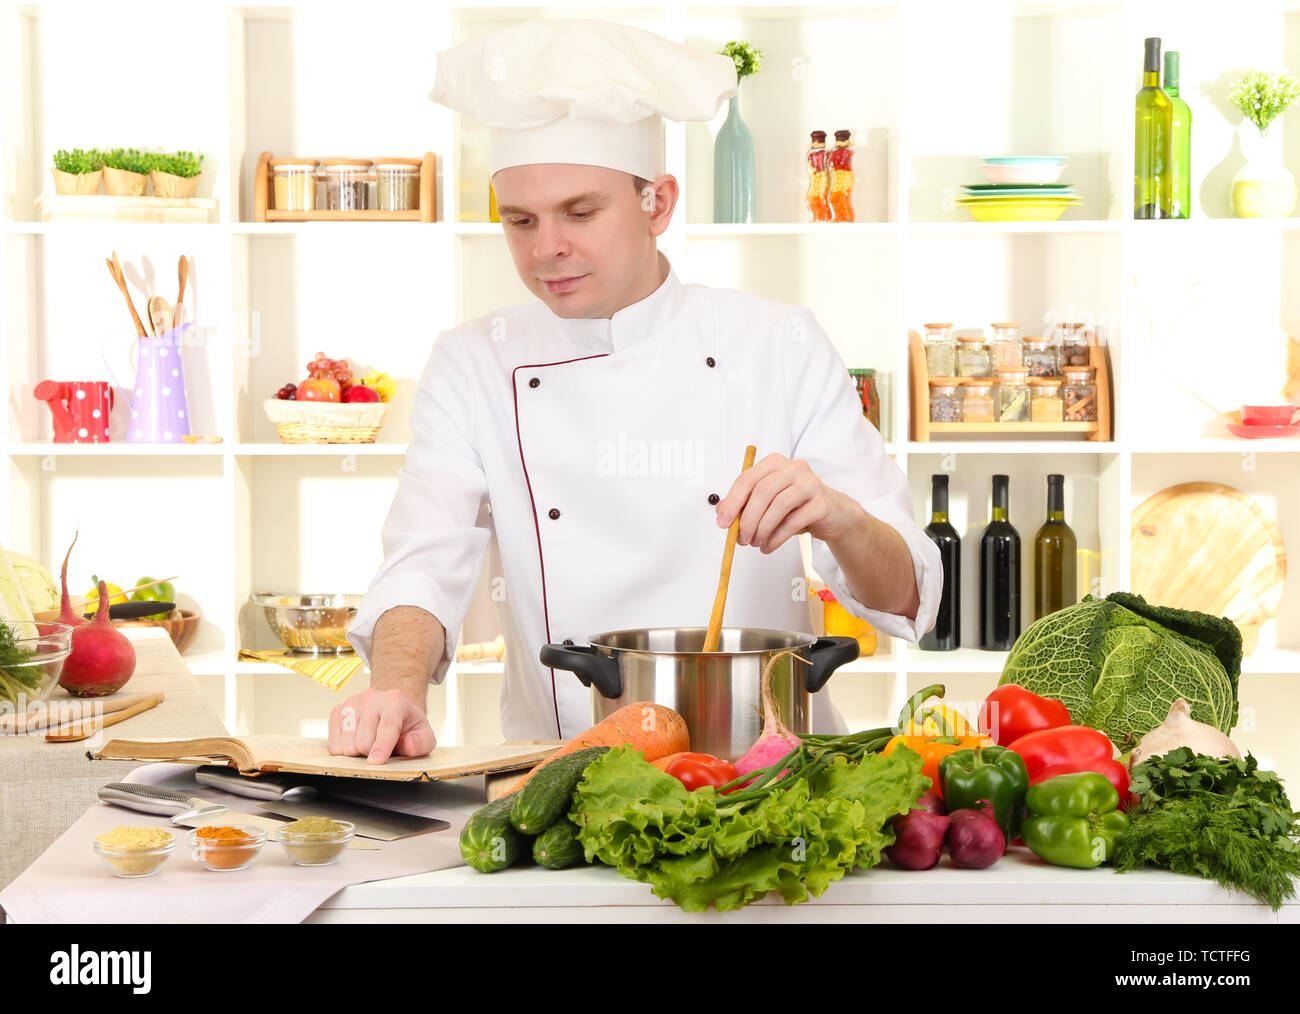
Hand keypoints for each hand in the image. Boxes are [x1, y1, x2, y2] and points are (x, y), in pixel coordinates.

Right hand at [328, 687, 436, 762]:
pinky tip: (356, 741)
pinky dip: (344, 749)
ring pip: (345, 744)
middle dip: (370, 753)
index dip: (382, 747)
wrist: (391, 708)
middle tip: (380, 748)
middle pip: (362, 741)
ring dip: (356, 752)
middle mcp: (371, 697)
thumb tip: (408, 746)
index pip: (387, 727)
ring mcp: (351, 702)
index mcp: (395, 701)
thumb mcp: (423, 735)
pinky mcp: (337, 711)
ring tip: (369, 743)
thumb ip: (421, 743)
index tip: (376, 761)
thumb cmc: (407, 725)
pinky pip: (333, 743)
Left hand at [714, 453, 862, 554]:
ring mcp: (811, 483)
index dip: (732, 502)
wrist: (833, 514)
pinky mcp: (822, 502)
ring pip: (778, 506)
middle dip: (748, 519)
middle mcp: (794, 467)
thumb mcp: (768, 503)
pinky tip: (769, 546)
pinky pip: (794, 521)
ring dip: (762, 529)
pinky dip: (777, 537)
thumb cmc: (796, 506)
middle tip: (741, 539)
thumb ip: (745, 505)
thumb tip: (721, 515)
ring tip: (756, 544)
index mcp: (775, 463)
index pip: (747, 479)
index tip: (723, 523)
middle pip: (763, 491)